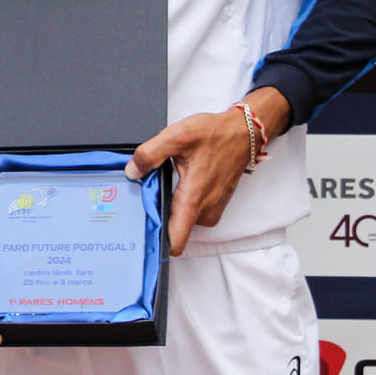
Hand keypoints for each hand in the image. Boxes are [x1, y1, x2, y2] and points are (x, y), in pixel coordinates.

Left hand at [126, 89, 290, 255]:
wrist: (243, 133)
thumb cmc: (216, 135)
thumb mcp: (178, 136)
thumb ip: (150, 154)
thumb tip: (132, 171)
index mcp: (193, 199)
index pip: (175, 241)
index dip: (157, 241)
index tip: (143, 232)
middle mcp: (204, 211)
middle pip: (172, 227)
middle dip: (159, 211)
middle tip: (155, 186)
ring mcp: (212, 210)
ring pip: (181, 218)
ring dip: (172, 203)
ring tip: (172, 177)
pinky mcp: (215, 206)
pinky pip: (192, 211)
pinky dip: (184, 199)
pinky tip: (183, 179)